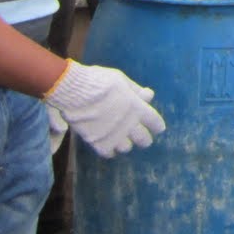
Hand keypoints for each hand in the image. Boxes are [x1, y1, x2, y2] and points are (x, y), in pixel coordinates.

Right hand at [45, 61, 165, 157]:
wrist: (74, 91)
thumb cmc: (99, 81)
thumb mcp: (122, 80)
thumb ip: (135, 91)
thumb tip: (149, 96)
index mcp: (137, 107)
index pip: (154, 122)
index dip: (157, 126)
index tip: (158, 128)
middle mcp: (128, 124)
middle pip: (144, 140)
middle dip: (144, 138)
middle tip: (143, 138)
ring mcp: (113, 135)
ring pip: (127, 148)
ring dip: (126, 143)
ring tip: (122, 139)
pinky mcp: (97, 142)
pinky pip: (109, 153)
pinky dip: (110, 150)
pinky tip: (108, 144)